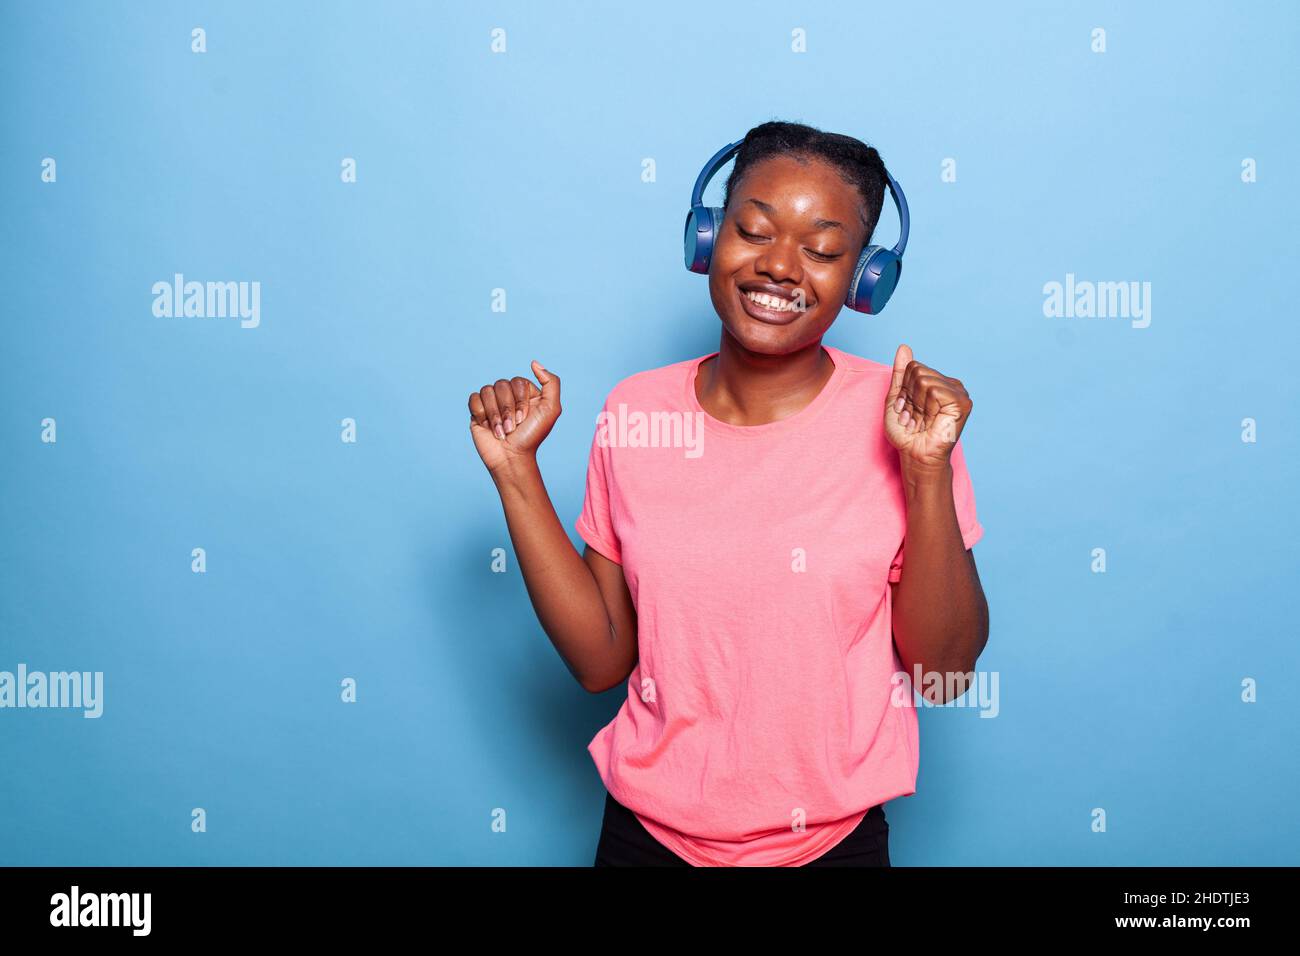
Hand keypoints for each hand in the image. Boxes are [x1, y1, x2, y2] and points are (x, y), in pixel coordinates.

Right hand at [468, 360, 560, 474]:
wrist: (512, 458)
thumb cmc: (532, 436)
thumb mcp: (551, 409)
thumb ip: (551, 382)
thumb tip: (534, 363)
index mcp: (525, 392)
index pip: (518, 381)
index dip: (520, 401)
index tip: (525, 419)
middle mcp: (508, 395)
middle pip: (501, 385)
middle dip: (507, 409)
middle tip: (513, 427)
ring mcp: (492, 402)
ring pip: (487, 391)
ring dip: (495, 415)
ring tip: (502, 431)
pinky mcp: (477, 411)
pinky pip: (474, 398)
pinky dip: (482, 414)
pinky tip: (488, 427)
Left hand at [884, 343, 971, 481]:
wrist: (915, 454)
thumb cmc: (906, 431)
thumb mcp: (897, 398)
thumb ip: (901, 373)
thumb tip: (904, 347)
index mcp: (937, 381)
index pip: (912, 367)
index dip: (904, 391)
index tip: (907, 409)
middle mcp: (950, 384)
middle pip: (918, 372)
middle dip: (910, 398)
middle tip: (915, 417)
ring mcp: (958, 392)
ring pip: (925, 381)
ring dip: (917, 406)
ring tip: (922, 421)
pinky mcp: (963, 403)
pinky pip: (935, 392)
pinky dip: (927, 409)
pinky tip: (932, 421)